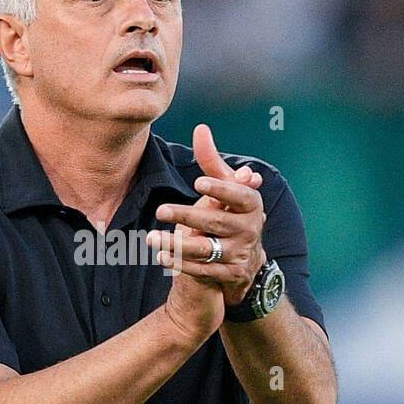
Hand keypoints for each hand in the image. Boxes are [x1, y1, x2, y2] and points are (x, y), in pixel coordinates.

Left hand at [149, 123, 266, 309]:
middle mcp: (249, 229)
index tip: (197, 183)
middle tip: (160, 210)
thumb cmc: (229, 214)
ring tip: (151, 238)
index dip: (220, 189)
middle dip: (187, 216)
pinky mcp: (230, 275)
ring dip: (177, 245)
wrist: (244, 260)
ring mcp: (240, 254)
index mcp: (251, 204)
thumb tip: (200, 129)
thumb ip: (212, 161)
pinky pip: (203, 270)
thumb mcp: (225, 189)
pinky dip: (181, 264)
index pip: (238, 196)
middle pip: (215, 222)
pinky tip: (162, 257)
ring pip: (206, 249)